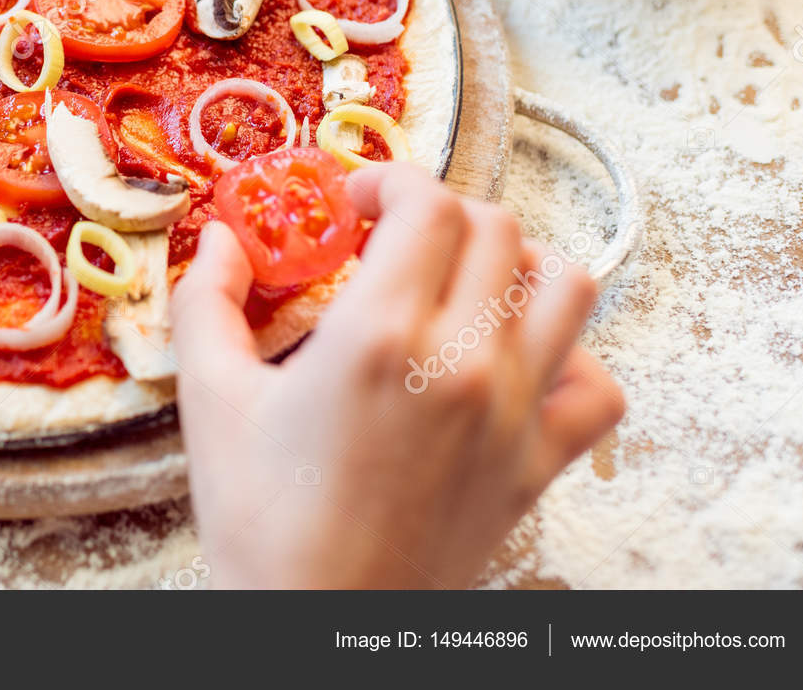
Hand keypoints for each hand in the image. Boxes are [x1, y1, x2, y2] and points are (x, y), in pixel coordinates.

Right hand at [171, 163, 623, 588]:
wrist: (314, 623)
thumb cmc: (258, 516)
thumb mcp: (210, 397)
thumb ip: (206, 302)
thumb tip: (217, 238)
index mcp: (377, 337)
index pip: (427, 204)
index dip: (391, 179)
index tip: (357, 202)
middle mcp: (459, 364)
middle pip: (495, 229)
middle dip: (442, 212)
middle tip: (394, 238)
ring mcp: (511, 417)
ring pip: (568, 288)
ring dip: (521, 263)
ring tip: (470, 278)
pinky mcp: (536, 466)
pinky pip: (596, 387)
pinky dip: (571, 358)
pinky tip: (516, 360)